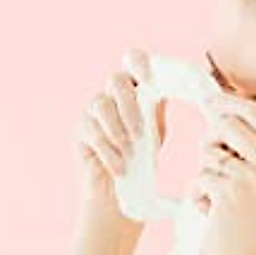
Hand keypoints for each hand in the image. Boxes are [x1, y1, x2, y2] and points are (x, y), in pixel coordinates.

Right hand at [77, 49, 166, 212]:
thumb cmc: (139, 161)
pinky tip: (119, 167)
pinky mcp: (82, 130)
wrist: (118, 194)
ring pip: (101, 103)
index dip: (140, 63)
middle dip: (129, 105)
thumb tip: (173, 93)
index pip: (133, 61)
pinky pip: (92, 131)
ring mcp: (94, 111)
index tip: (149, 79)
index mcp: (134, 89)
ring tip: (129, 154)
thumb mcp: (155, 134)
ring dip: (118, 129)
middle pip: (116, 79)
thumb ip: (157, 111)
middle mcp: (112, 95)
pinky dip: (108, 150)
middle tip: (139, 134)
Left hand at [188, 94, 255, 254]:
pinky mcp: (228, 193)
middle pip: (226, 124)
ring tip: (216, 200)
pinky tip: (211, 213)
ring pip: (208, 154)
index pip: (253, 112)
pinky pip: (198, 179)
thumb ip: (241, 149)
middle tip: (213, 169)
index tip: (210, 99)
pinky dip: (197, 197)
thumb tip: (216, 111)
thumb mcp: (251, 180)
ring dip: (203, 176)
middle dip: (210, 142)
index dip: (228, 102)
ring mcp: (250, 177)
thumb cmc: (240, 220)